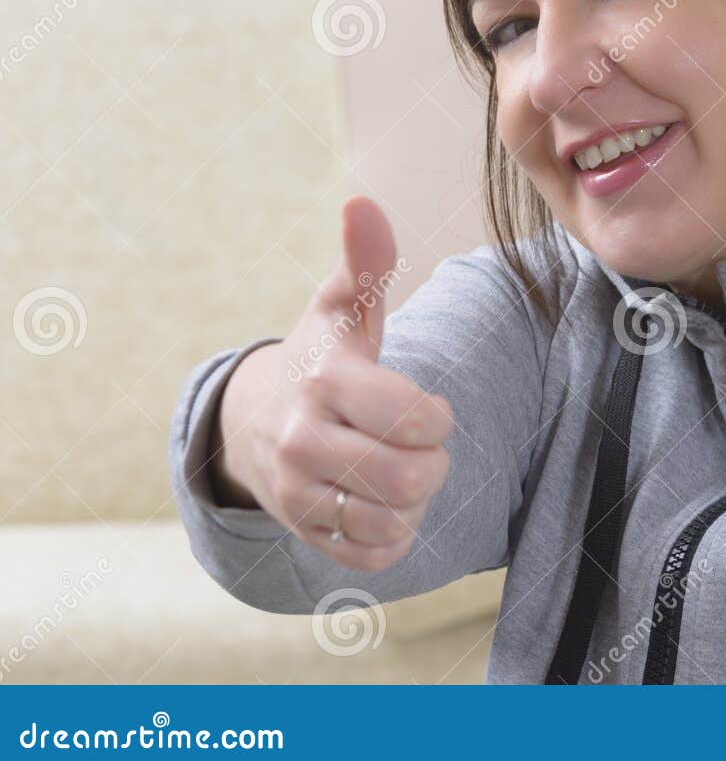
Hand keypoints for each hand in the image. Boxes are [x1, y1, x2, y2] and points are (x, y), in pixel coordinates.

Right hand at [213, 196, 453, 571]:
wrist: (253, 419)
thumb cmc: (321, 356)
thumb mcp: (344, 307)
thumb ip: (366, 261)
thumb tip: (363, 202)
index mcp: (326, 383)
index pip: (416, 420)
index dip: (439, 417)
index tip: (427, 407)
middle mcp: (303, 441)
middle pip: (413, 478)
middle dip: (432, 461)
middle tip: (418, 444)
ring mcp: (298, 492)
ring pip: (395, 522)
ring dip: (414, 500)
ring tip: (400, 471)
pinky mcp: (302, 532)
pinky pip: (374, 557)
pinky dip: (393, 537)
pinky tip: (383, 505)